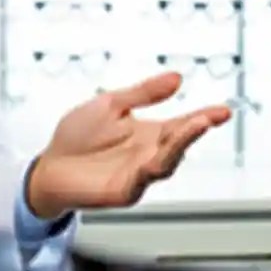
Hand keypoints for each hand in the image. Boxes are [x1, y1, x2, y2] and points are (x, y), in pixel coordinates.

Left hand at [25, 72, 232, 218]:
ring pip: (165, 162)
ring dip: (179, 146)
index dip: (204, 118)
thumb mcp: (111, 104)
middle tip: (208, 118)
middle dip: (194, 131)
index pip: (182, 125)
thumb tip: (176, 78)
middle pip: (178, 144)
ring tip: (192, 128)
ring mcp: (137, 175)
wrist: (47, 167)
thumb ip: (143, 93)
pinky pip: (141, 181)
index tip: (223, 110)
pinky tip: (155, 158)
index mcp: (148, 134)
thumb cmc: (76, 138)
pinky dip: (150, 169)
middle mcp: (148, 155)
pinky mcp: (122, 192)